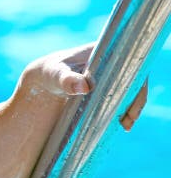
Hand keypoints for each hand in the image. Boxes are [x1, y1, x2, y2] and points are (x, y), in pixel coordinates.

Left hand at [33, 43, 147, 130]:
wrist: (41, 82)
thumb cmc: (49, 73)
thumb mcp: (56, 74)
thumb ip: (67, 79)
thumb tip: (84, 87)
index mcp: (103, 51)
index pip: (129, 63)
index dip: (137, 81)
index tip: (133, 99)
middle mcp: (110, 63)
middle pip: (133, 80)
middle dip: (135, 99)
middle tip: (128, 119)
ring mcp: (109, 77)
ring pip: (129, 92)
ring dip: (131, 108)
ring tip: (125, 125)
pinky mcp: (105, 91)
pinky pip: (120, 100)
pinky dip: (123, 111)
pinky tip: (122, 125)